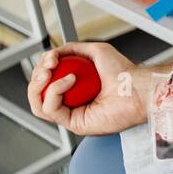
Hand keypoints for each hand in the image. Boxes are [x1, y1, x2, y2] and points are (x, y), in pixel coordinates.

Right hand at [27, 42, 146, 135]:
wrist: (137, 86)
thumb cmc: (124, 71)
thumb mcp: (95, 51)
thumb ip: (72, 49)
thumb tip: (52, 52)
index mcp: (74, 89)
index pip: (45, 82)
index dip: (41, 68)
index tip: (50, 57)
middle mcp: (71, 103)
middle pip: (37, 94)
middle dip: (36, 77)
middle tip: (48, 65)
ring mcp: (72, 115)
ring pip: (38, 105)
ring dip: (37, 86)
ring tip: (50, 71)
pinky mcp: (75, 124)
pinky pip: (51, 110)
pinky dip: (55, 91)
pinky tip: (69, 79)